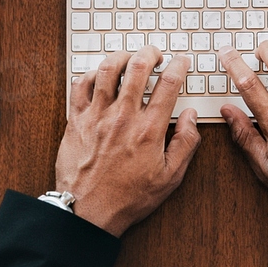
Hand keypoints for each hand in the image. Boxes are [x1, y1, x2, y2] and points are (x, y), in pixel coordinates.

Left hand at [55, 47, 200, 236]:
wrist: (87, 214)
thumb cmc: (127, 198)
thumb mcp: (169, 177)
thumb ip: (186, 143)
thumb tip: (191, 116)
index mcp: (149, 129)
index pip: (168, 83)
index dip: (178, 65)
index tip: (181, 62)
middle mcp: (123, 117)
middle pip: (138, 67)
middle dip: (150, 53)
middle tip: (155, 54)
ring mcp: (97, 116)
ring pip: (107, 70)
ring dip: (121, 56)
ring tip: (129, 58)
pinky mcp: (76, 121)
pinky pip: (80, 86)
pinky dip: (91, 74)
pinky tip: (99, 76)